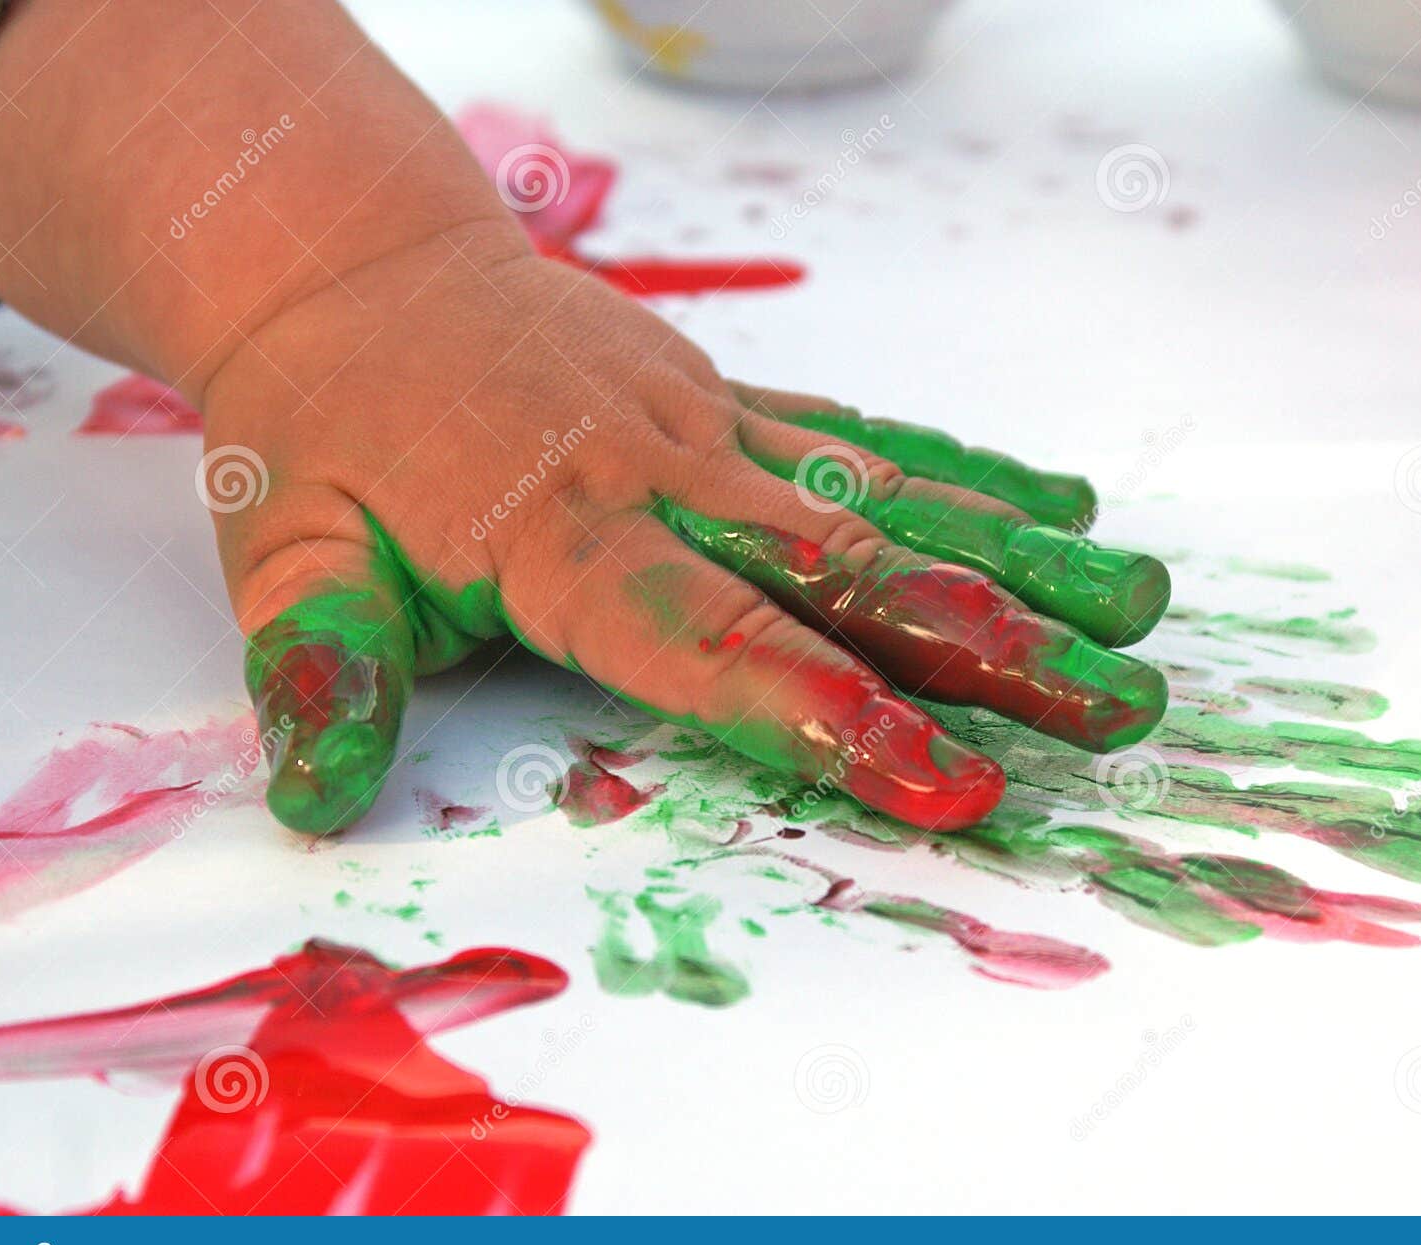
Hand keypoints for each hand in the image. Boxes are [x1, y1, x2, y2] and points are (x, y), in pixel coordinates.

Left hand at [207, 228, 1170, 834]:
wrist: (353, 268)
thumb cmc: (322, 428)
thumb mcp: (286, 552)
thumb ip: (321, 671)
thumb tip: (316, 799)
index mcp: (560, 537)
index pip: (709, 641)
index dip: (827, 712)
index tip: (943, 775)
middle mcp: (660, 478)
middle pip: (846, 571)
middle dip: (988, 648)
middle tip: (1114, 710)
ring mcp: (707, 429)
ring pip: (883, 500)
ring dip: (1017, 561)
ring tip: (1135, 613)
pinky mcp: (724, 398)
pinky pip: (859, 438)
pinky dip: (962, 472)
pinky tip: (1056, 505)